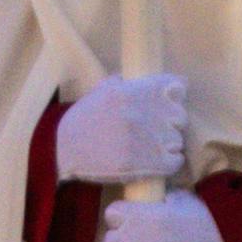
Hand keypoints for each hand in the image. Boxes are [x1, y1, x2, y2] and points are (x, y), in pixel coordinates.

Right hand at [62, 74, 198, 187]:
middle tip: (161, 130)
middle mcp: (141, 113)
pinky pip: (174, 161)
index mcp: (132, 92)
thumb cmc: (82, 121)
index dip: (176, 96)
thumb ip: (120, 83)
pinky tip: (161, 161)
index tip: (170, 104)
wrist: (61, 150)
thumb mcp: (99, 93)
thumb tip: (132, 77)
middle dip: (172, 124)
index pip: (176, 87)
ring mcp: (143, 139)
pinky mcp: (143, 164)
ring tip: (157, 148)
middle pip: (180, 117)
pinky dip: (171, 162)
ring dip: (170, 144)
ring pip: (177, 140)